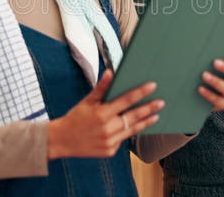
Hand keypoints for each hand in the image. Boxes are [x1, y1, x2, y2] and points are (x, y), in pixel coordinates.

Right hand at [47, 70, 163, 159]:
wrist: (61, 141)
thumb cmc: (75, 118)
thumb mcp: (86, 102)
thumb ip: (101, 88)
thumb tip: (111, 72)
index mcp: (101, 114)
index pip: (126, 100)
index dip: (140, 92)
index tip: (152, 86)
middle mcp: (107, 129)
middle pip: (133, 117)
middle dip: (149, 109)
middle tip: (161, 102)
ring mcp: (110, 142)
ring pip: (132, 130)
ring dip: (145, 122)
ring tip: (155, 115)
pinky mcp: (110, 151)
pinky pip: (123, 140)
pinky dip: (127, 132)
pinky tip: (135, 126)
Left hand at [199, 48, 223, 110]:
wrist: (194, 100)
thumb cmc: (200, 79)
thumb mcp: (203, 68)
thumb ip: (207, 59)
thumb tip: (203, 41)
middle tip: (215, 62)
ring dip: (217, 82)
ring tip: (204, 75)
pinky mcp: (220, 105)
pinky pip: (218, 101)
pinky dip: (210, 95)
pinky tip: (200, 89)